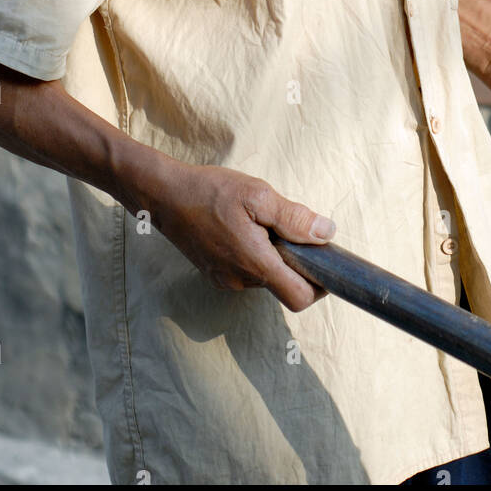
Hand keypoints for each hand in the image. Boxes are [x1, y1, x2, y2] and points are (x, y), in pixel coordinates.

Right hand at [149, 162, 335, 310]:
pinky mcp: (215, 274)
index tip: (324, 259)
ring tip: (260, 221)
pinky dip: (255, 254)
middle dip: (295, 261)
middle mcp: (240, 280)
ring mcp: (226, 280)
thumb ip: (294, 219)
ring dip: (273, 255)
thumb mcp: (258, 195)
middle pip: (284, 285)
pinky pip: (247, 271)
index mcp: (255, 264)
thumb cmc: (209, 192)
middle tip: (289, 226)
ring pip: (265, 276)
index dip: (320, 285)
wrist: (163, 195)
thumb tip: (327, 233)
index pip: (300, 298)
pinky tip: (243, 227)